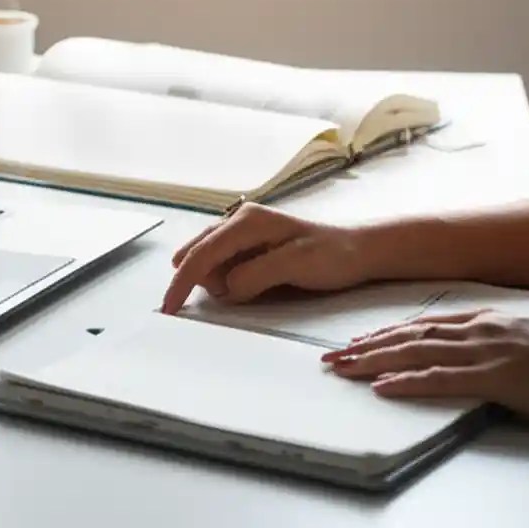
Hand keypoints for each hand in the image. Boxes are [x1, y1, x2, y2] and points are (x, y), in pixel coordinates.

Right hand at [162, 203, 369, 313]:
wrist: (359, 250)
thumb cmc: (332, 255)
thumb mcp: (294, 265)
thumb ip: (254, 275)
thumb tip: (225, 289)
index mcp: (247, 220)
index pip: (202, 254)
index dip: (182, 283)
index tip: (169, 309)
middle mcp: (239, 219)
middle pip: (199, 256)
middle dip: (206, 281)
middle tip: (249, 291)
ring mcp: (242, 231)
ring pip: (210, 263)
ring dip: (223, 282)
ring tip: (263, 284)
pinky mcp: (248, 244)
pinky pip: (224, 266)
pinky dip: (230, 280)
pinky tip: (257, 282)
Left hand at [321, 310, 528, 432]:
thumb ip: (503, 348)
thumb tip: (485, 359)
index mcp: (491, 320)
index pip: (428, 323)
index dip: (391, 332)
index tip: (362, 339)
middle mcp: (482, 329)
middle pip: (412, 335)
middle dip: (370, 345)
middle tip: (336, 355)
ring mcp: (485, 352)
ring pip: (417, 353)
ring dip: (376, 362)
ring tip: (345, 369)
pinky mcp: (492, 378)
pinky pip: (439, 379)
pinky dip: (406, 382)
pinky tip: (383, 387)